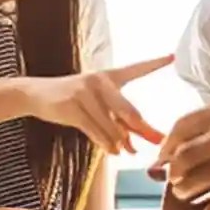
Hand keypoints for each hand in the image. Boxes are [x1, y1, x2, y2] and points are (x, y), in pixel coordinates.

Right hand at [24, 55, 172, 154]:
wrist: (36, 94)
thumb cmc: (72, 101)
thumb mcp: (96, 105)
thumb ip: (116, 122)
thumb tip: (133, 146)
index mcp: (109, 76)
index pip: (136, 69)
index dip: (155, 63)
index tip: (173, 57)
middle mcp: (99, 81)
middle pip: (129, 110)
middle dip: (145, 129)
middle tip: (159, 141)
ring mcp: (85, 93)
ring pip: (112, 125)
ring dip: (121, 143)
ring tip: (125, 151)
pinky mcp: (73, 107)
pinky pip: (96, 131)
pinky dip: (106, 144)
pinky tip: (112, 151)